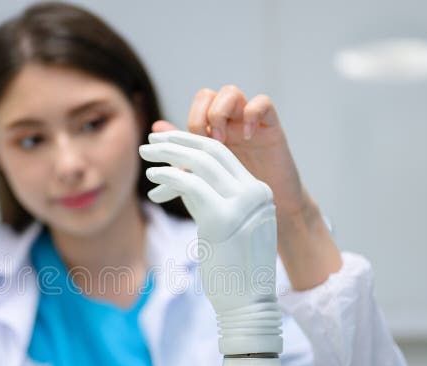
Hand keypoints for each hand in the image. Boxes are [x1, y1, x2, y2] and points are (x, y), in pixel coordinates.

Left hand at [152, 85, 306, 218]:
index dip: (182, 126)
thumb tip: (154, 131)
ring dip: (219, 112)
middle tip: (200, 142)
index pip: (190, 113)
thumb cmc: (233, 197)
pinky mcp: (272, 128)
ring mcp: (249, 123)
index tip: (176, 148)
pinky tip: (245, 136)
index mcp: (209, 134)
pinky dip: (252, 113)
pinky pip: (263, 103)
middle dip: (198, 117)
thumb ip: (181, 156)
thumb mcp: (202, 179)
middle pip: (206, 96)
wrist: (269, 212)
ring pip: (231, 92)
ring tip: (220, 139)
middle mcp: (228, 123)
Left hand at [153, 85, 342, 290]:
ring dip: (168, 153)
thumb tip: (176, 177)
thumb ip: (203, 196)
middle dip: (178, 141)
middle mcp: (254, 192)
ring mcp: (241, 203)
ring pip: (200, 162)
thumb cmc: (233, 271)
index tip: (166, 141)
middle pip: (213, 151)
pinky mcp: (222, 217)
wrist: (249, 306)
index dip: (191, 143)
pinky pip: (190, 184)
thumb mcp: (221, 225)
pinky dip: (167, 176)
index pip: (223, 154)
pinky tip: (152, 176)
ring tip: (145, 153)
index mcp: (259, 192)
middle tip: (151, 140)